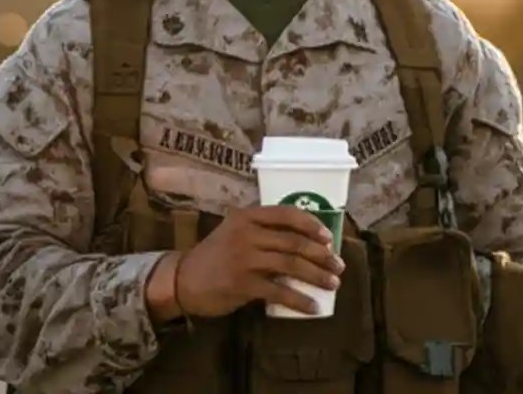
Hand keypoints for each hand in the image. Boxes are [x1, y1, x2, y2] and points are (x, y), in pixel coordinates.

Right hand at [174, 205, 344, 317]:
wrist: (183, 279)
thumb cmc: (215, 255)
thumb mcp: (235, 231)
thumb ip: (262, 231)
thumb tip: (305, 241)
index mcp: (248, 216)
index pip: (287, 214)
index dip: (312, 225)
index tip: (329, 238)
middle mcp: (247, 233)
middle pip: (294, 241)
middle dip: (321, 255)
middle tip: (338, 266)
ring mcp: (244, 258)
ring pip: (291, 265)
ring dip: (317, 276)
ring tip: (332, 284)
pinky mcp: (242, 284)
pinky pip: (279, 292)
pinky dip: (300, 300)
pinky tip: (313, 307)